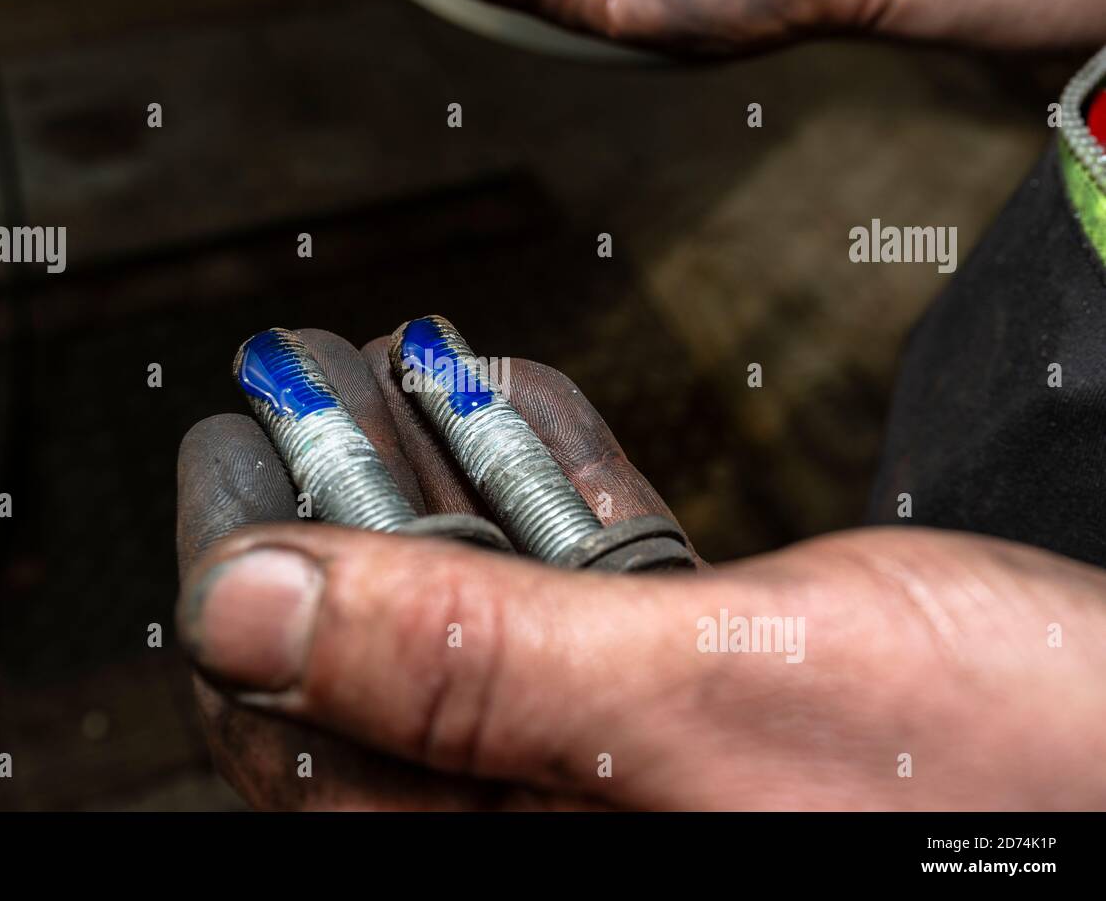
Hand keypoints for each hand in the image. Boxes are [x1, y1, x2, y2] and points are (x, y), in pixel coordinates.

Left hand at [176, 329, 1105, 808]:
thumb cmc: (996, 776)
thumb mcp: (693, 699)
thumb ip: (463, 666)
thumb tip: (247, 610)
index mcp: (527, 847)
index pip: (301, 731)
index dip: (240, 584)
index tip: (224, 454)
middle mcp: (564, 814)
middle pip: (382, 658)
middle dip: (331, 506)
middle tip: (284, 390)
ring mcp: (633, 755)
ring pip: (484, 608)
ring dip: (434, 482)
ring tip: (382, 373)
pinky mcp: (708, 696)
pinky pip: (590, 589)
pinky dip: (551, 492)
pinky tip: (517, 415)